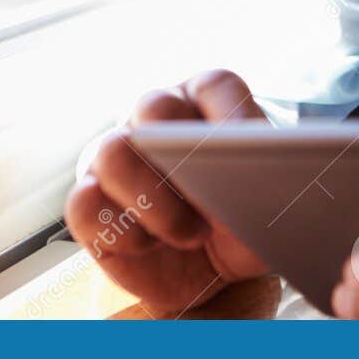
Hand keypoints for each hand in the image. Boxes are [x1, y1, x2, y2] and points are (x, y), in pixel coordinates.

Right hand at [64, 69, 270, 314]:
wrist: (207, 273)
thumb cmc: (240, 225)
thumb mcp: (270, 208)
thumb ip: (274, 185)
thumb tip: (268, 177)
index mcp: (205, 105)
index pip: (215, 86)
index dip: (233, 113)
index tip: (251, 146)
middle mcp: (155, 121)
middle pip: (154, 106)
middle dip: (183, 151)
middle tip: (213, 194)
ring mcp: (115, 158)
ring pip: (113, 151)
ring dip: (154, 198)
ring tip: (190, 234)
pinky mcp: (89, 202)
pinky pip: (84, 204)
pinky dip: (120, 228)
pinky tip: (148, 246)